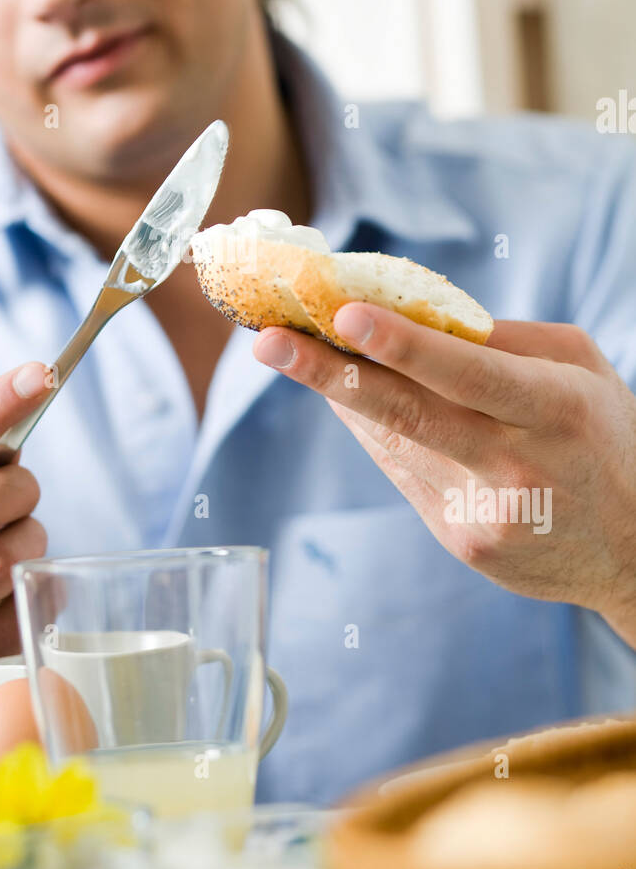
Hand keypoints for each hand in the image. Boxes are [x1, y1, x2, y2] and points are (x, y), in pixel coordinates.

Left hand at [253, 308, 635, 643]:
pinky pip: (400, 471)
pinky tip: (344, 396)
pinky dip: (370, 430)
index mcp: (556, 410)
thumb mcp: (580, 370)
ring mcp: (484, 513)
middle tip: (268, 341)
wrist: (635, 551)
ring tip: (289, 349)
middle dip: (330, 374)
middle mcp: (517, 466)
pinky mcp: (461, 542)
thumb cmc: (604, 436)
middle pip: (410, 416)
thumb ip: (502, 343)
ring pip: (392, 441)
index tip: (344, 316)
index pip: (470, 376)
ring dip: (337, 394)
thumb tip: (410, 316)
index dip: (404, 346)